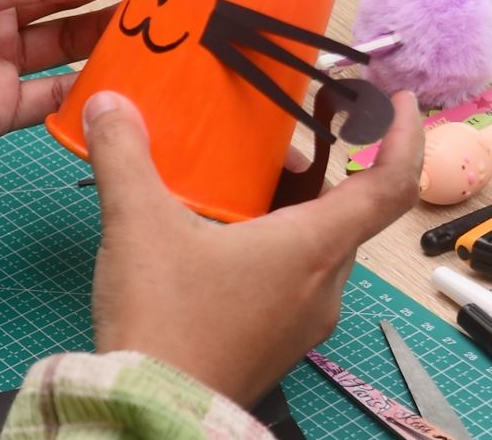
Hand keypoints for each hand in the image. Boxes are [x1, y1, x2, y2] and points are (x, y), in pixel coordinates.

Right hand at [83, 90, 423, 406]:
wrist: (152, 408)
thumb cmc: (164, 318)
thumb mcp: (137, 223)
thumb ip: (123, 155)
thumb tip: (108, 105)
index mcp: (310, 248)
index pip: (387, 184)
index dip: (400, 135)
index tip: (391, 100)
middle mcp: (320, 285)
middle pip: (343, 212)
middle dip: (314, 170)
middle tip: (270, 145)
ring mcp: (301, 321)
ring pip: (315, 248)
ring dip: (288, 210)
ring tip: (233, 187)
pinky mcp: (275, 342)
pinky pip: (292, 280)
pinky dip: (271, 247)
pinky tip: (213, 243)